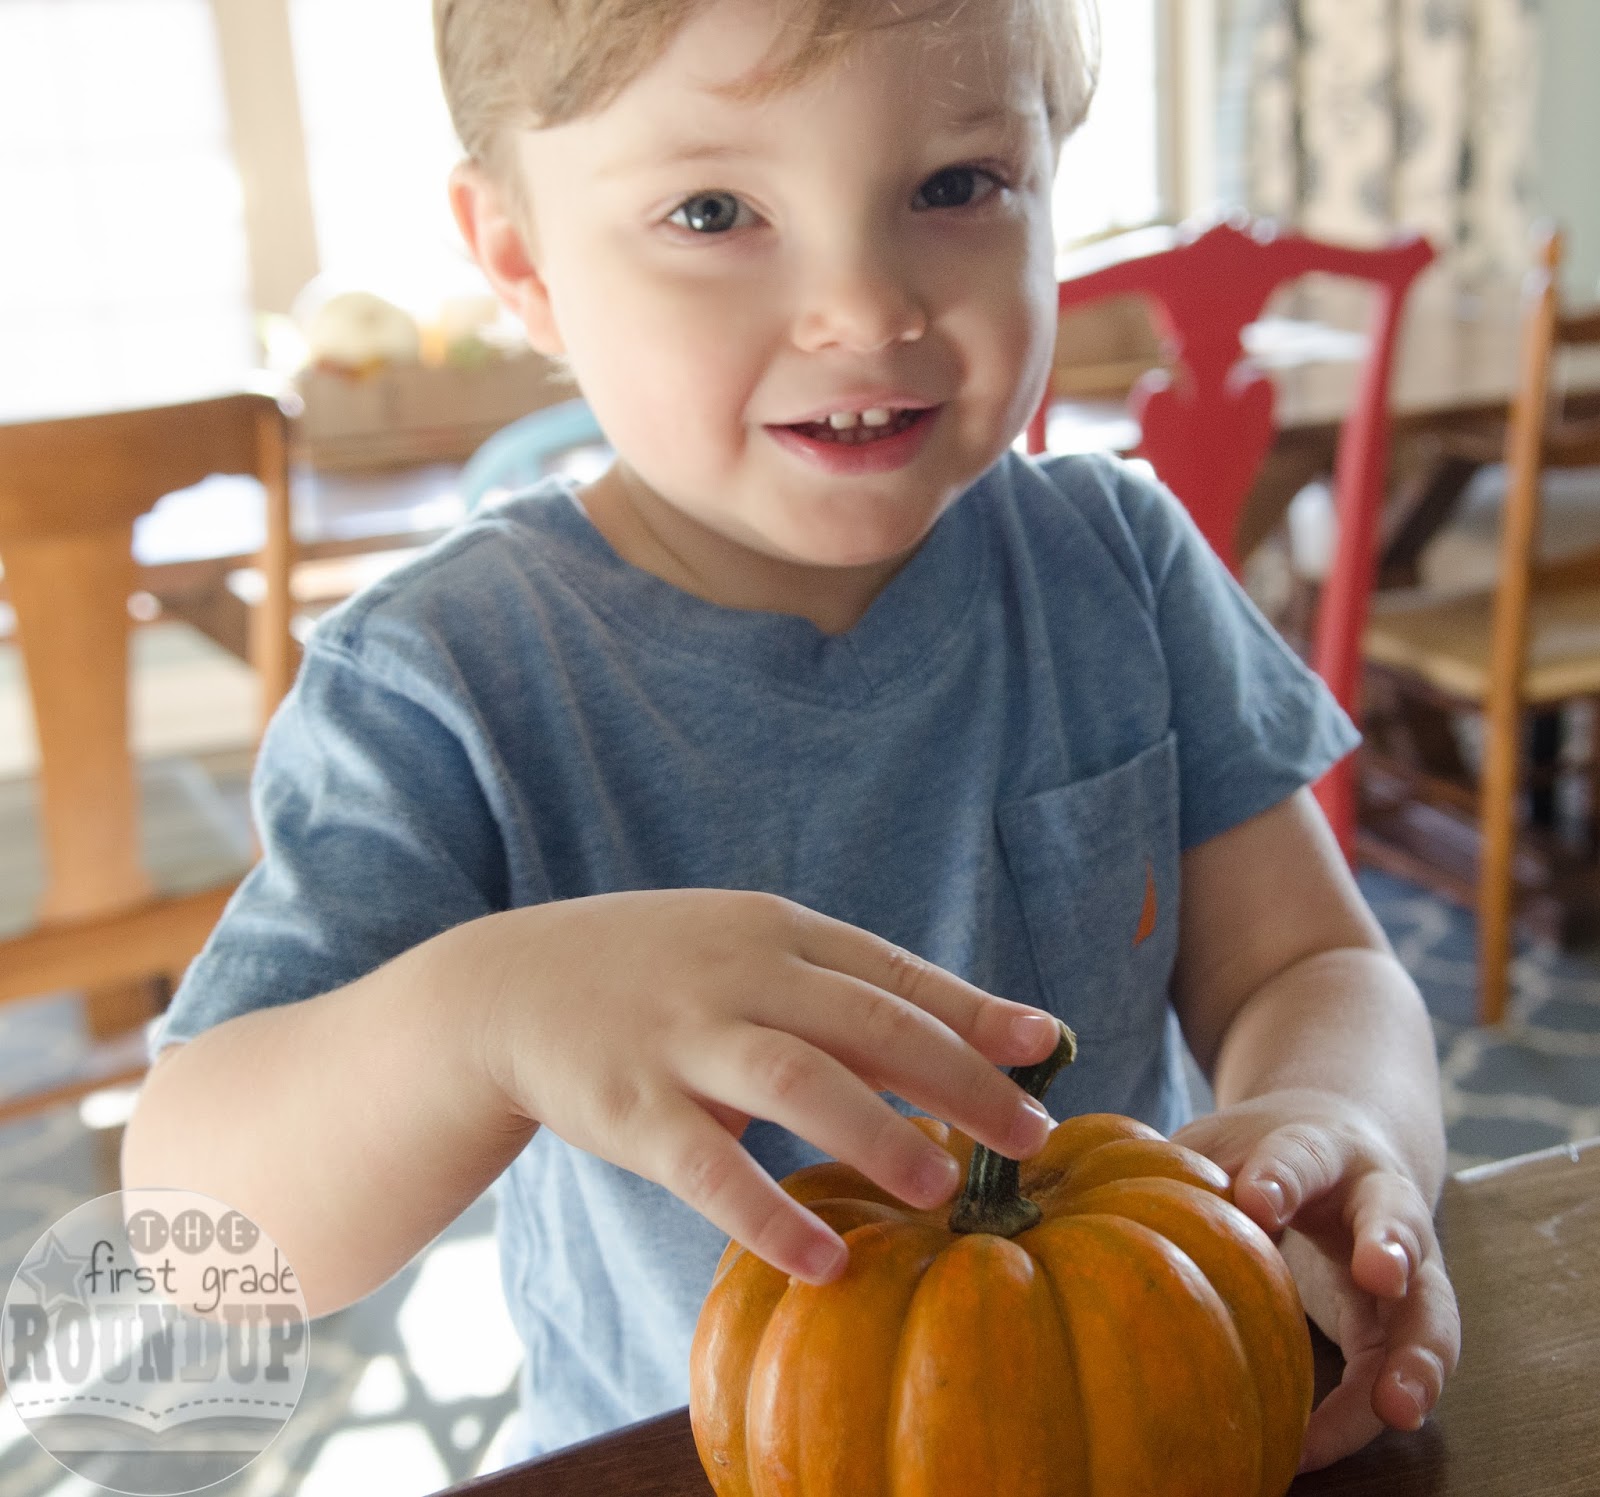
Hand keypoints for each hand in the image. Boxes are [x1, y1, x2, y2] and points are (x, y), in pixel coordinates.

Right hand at [472, 889, 1059, 1283]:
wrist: (507, 987)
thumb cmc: (654, 975)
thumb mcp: (741, 954)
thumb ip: (831, 993)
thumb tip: (951, 1046)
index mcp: (776, 932)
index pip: (892, 971)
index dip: (973, 1008)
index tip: (1049, 1045)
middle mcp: (739, 974)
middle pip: (867, 1021)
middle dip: (958, 1076)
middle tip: (1031, 1134)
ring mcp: (682, 1036)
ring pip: (798, 1079)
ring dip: (878, 1134)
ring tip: (945, 1190)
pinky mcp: (630, 1106)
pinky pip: (708, 1168)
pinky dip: (769, 1212)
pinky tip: (824, 1259)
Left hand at [1174, 1089, 1460, 1471]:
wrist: (1340, 1149)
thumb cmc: (1253, 1155)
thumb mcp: (1212, 1146)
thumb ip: (1156, 1166)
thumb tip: (1045, 1175)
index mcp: (1316, 1147)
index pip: (1300, 1156)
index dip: (1280, 1177)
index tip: (1255, 1203)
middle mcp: (1375, 1199)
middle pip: (1398, 1217)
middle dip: (1389, 1244)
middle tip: (1379, 1275)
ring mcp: (1403, 1265)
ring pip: (1430, 1307)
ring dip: (1419, 1355)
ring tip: (1398, 1405)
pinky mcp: (1402, 1322)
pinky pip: (1397, 1368)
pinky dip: (1366, 1413)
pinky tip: (1316, 1453)